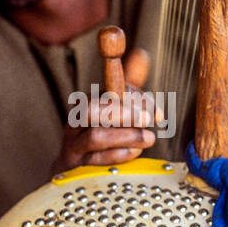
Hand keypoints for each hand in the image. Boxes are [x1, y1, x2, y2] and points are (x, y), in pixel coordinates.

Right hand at [51, 48, 154, 174]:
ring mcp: (74, 146)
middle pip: (92, 110)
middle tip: (149, 119)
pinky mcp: (76, 168)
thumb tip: (141, 54)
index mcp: (87, 103)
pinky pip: (95, 160)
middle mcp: (76, 122)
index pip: (106, 91)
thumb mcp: (114, 109)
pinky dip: (118, 155)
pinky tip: (135, 153)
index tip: (156, 109)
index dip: (132, 95)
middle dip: (123, 113)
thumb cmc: (98, 136)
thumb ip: (128, 86)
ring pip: (95, 136)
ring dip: (126, 136)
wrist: (71, 172)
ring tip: (149, 138)